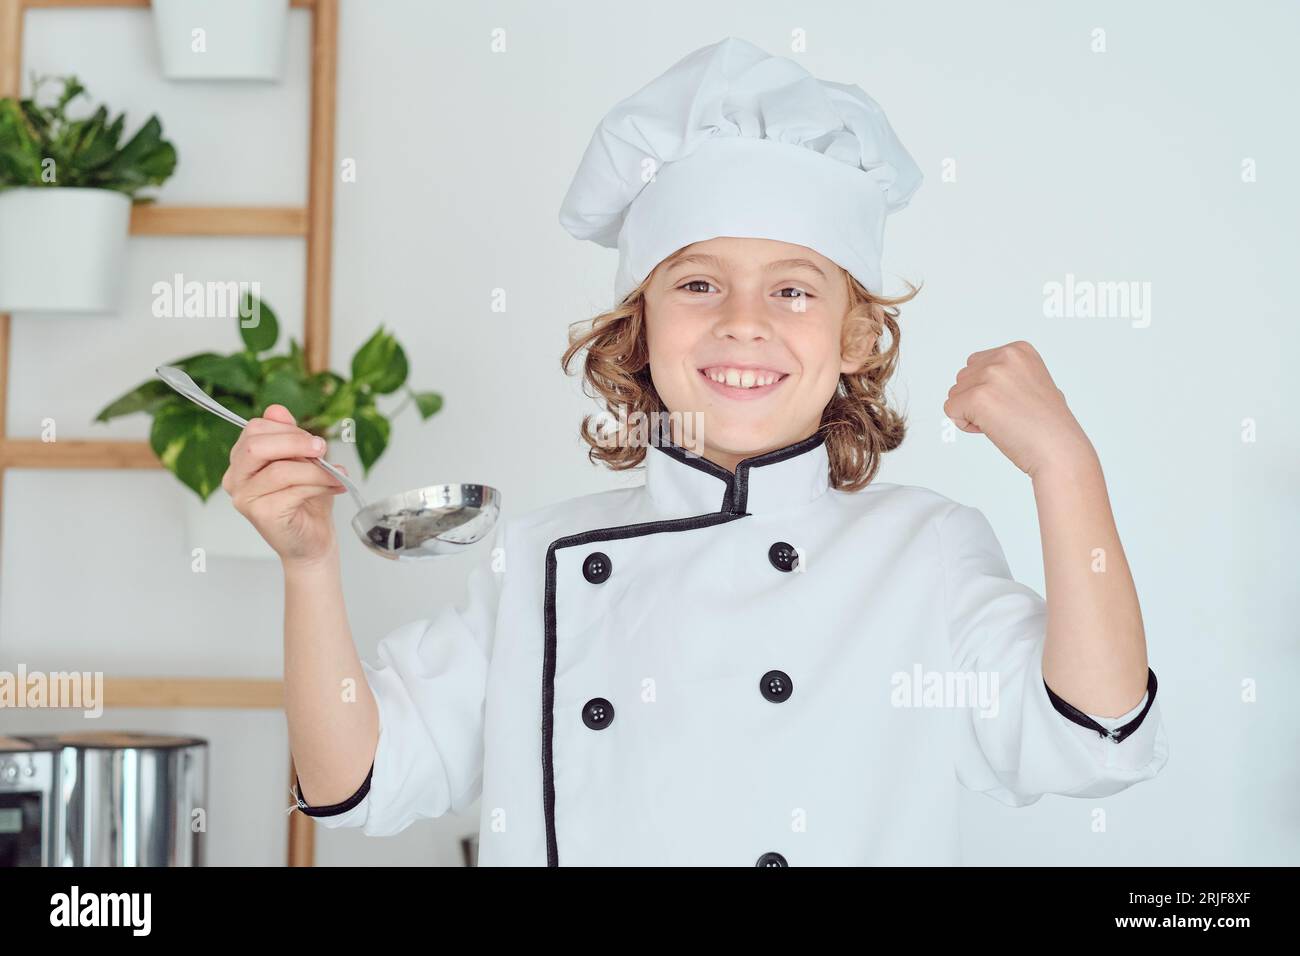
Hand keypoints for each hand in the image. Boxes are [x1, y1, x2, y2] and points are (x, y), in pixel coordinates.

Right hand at [221, 404, 346, 565]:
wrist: (313, 541)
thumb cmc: (307, 500)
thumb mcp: (302, 461)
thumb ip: (289, 436)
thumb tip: (276, 409)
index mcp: (242, 460)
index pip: (254, 429)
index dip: (287, 430)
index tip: (314, 441)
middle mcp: (235, 478)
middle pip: (256, 445)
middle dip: (295, 442)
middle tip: (322, 448)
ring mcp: (244, 498)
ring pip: (280, 469)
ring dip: (316, 469)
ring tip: (338, 475)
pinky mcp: (260, 514)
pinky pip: (293, 490)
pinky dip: (319, 485)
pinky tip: (335, 486)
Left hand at [943, 341, 1095, 477]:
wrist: (1059, 450)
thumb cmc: (1048, 425)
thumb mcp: (1033, 383)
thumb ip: (1009, 375)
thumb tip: (985, 382)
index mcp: (1018, 350)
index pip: (976, 365)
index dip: (989, 391)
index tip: (1015, 404)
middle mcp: (1005, 357)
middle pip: (963, 378)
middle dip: (977, 400)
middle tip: (1008, 416)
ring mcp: (991, 375)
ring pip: (955, 394)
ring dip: (971, 413)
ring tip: (1003, 422)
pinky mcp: (978, 397)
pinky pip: (950, 410)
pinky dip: (965, 425)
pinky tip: (992, 429)